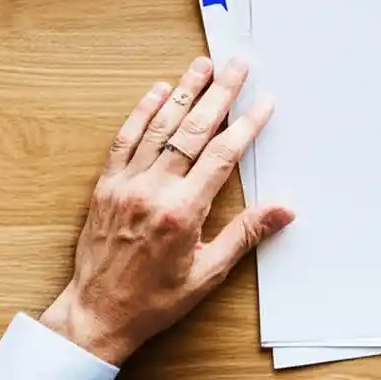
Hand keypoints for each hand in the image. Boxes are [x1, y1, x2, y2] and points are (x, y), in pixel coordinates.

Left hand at [39, 56, 293, 364]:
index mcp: (183, 212)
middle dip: (219, 94)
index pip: (222, 156)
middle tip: (236, 66)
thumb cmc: (154, 299)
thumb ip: (245, 234)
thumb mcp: (208, 273)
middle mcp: (154, 191)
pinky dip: (141, 113)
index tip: (263, 103)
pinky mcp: (106, 185)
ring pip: (159, 128)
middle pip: (193, 131)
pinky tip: (157, 92)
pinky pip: (124, 140)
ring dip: (184, 93)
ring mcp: (126, 184)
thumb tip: (283, 209)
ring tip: (202, 67)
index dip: (246, 126)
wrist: (98, 314)